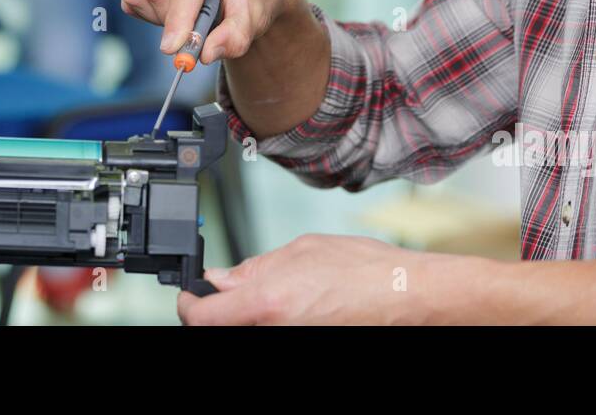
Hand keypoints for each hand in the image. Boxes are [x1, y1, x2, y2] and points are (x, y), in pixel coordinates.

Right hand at [121, 0, 290, 63]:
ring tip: (187, 11)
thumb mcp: (253, 20)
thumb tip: (205, 52)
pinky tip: (172, 4)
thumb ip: (234, 37)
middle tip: (197, 26)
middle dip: (172, 19)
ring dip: (159, 16)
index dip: (178, 17)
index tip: (173, 48)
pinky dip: (147, 11)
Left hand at [176, 234, 435, 324]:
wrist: (406, 297)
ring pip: (247, 331)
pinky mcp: (304, 345)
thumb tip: (223, 277)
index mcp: (266, 303)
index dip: (188, 304)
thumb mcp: (302, 250)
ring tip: (273, 295)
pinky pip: (272, 334)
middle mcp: (273, 332)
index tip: (190, 294)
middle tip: (228, 291)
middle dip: (220, 309)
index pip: (201, 317)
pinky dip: (270, 321)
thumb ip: (255, 266)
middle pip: (220, 328)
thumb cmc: (366, 272)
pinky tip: (289, 308)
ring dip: (247, 316)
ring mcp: (289, 342)